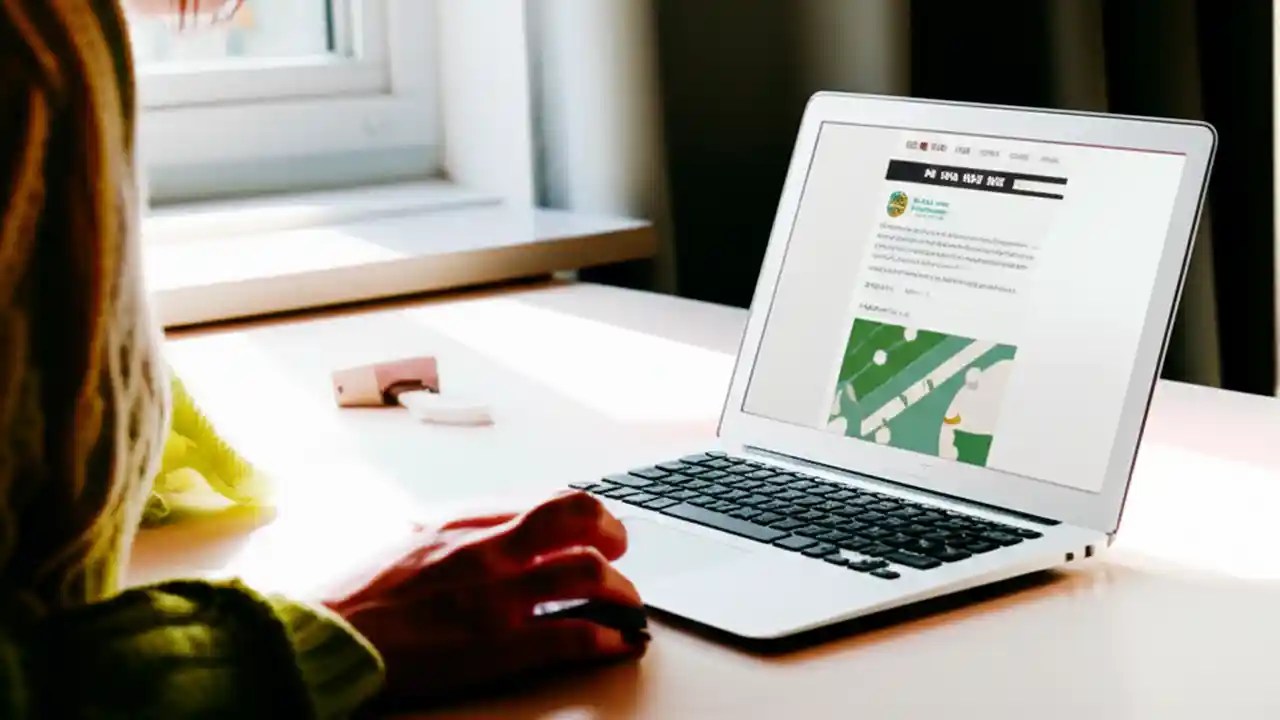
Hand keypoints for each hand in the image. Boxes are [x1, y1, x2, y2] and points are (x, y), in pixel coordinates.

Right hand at [322, 491, 646, 704]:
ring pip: (588, 574)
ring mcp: (495, 597)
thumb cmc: (362, 597)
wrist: (326, 638)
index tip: (599, 527)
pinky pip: (571, 634)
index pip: (548, 501)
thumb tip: (505, 528)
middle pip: (579, 520)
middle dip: (614, 536)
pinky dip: (606, 638)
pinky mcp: (497, 645)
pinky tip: (617, 643)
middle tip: (622, 555)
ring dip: (621, 592)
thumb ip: (463, 532)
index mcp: (466, 523)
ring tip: (628, 607)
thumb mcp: (414, 542)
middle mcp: (487, 550)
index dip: (588, 514)